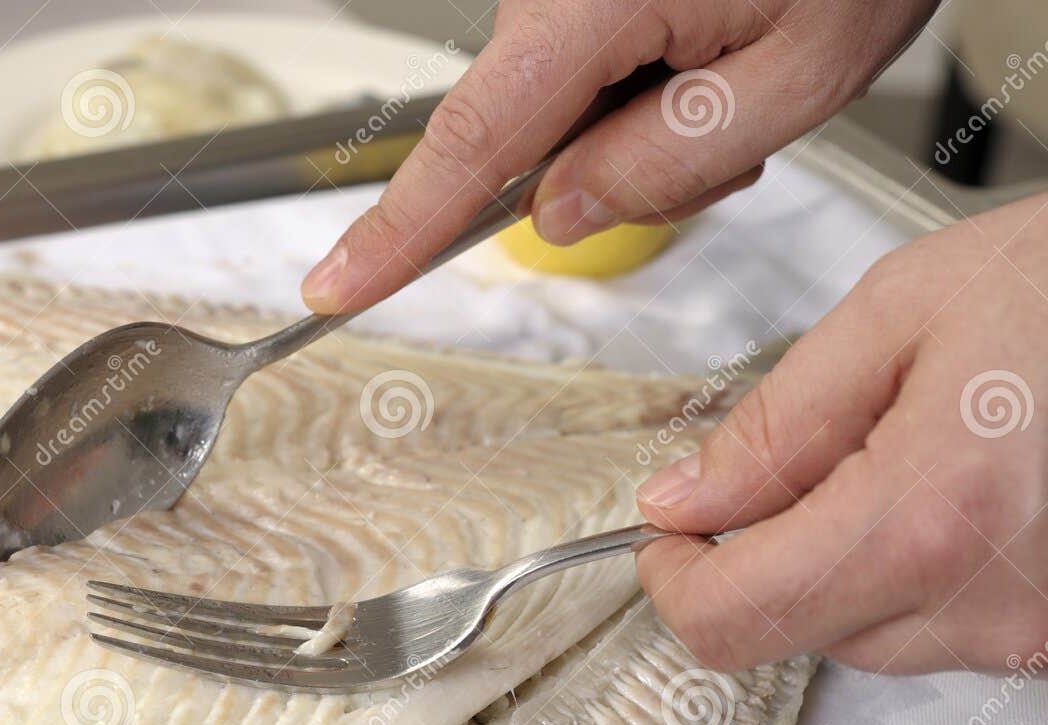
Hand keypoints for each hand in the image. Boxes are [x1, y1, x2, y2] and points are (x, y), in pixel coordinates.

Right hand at [301, 0, 934, 312]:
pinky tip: (712, 46)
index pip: (470, 146)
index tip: (336, 285)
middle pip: (532, 140)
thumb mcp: (800, 76)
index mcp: (594, 3)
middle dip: (620, 168)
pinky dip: (650, 86)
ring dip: (647, 124)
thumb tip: (561, 212)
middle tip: (734, 129)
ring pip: (567, 114)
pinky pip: (588, 70)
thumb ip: (667, 165)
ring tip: (736, 66)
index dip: (399, 231)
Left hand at [634, 194, 1047, 674]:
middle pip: (798, 630)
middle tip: (817, 451)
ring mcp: (1040, 633)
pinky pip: (950, 627)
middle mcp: (989, 605)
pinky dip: (926, 568)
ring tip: (923, 446)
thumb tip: (685, 500)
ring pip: (873, 633)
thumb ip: (776, 422)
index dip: (674, 580)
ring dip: (855, 558)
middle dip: (772, 550)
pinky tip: (972, 484)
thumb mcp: (904, 311)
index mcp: (925, 519)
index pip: (732, 622)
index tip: (670, 529)